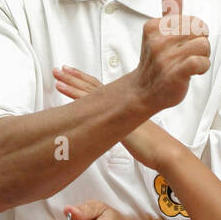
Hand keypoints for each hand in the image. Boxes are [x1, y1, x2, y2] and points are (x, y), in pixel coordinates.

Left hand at [54, 65, 175, 167]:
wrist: (163, 150)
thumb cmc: (155, 146)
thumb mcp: (140, 131)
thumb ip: (129, 125)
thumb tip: (122, 129)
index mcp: (127, 102)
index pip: (103, 87)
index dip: (88, 80)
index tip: (75, 73)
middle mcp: (120, 101)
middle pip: (94, 85)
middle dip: (76, 77)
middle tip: (60, 69)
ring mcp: (115, 106)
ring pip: (88, 90)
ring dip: (71, 82)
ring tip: (56, 75)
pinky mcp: (109, 114)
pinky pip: (87, 101)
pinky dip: (73, 93)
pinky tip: (61, 89)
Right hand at [132, 0, 209, 113]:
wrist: (143, 92)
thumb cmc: (157, 60)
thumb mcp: (160, 30)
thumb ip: (169, 5)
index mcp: (155, 25)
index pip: (195, 21)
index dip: (195, 35)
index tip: (181, 45)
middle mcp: (157, 40)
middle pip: (202, 32)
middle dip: (200, 45)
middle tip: (185, 56)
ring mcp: (164, 57)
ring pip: (204, 46)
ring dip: (202, 58)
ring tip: (187, 65)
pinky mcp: (173, 73)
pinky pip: (200, 61)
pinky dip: (202, 67)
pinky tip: (192, 72)